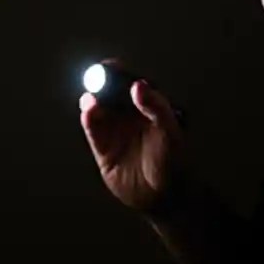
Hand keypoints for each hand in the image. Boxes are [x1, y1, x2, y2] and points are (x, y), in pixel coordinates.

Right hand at [79, 64, 185, 214]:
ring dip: (92, 100)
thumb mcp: (170, 131)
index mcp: (147, 107)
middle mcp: (128, 116)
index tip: (108, 66)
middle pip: (109, 93)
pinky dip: (88, 119)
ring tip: (91, 97)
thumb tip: (138, 85)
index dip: (118, 73)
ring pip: (97, 109)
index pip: (129, 83)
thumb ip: (156, 107)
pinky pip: (92, 130)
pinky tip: (88, 111)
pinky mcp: (102, 149)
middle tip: (94, 79)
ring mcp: (114, 131)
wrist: (166, 198)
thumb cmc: (175, 162)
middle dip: (99, 84)